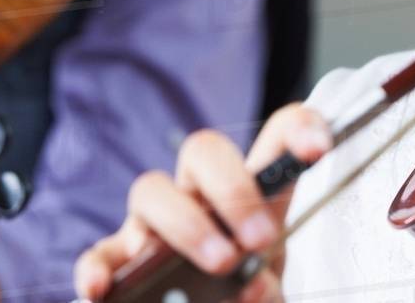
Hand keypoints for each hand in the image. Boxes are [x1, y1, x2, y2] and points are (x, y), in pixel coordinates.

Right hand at [73, 103, 332, 302]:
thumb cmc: (248, 295)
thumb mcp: (270, 291)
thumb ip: (268, 289)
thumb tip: (253, 283)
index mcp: (251, 193)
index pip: (276, 136)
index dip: (298, 129)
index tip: (316, 150)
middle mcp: (199, 194)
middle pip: (203, 150)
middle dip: (234, 188)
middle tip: (261, 237)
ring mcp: (154, 222)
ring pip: (151, 189)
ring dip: (185, 223)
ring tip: (219, 262)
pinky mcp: (119, 259)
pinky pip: (101, 252)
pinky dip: (98, 266)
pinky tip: (103, 288)